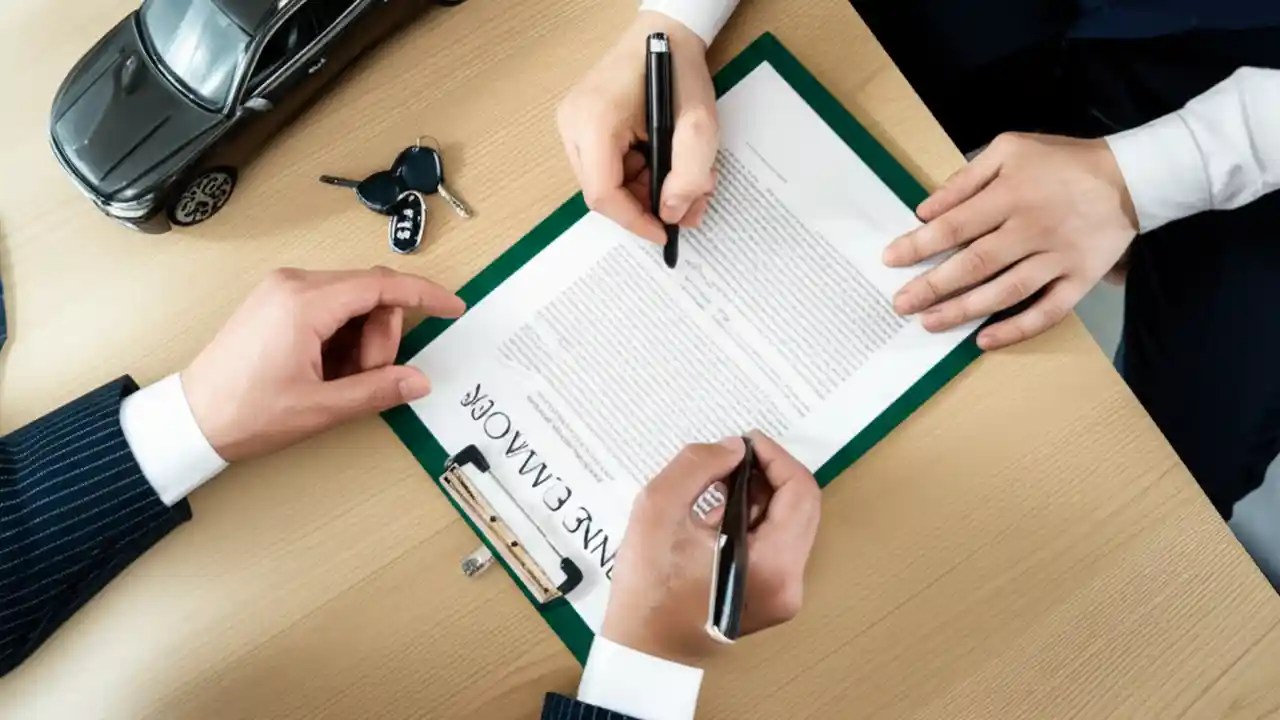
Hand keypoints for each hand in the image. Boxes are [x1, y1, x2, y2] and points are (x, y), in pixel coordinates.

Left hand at [182, 267, 465, 460]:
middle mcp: (295, 283)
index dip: (425, 294)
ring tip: (338, 379)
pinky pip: (332, 306)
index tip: (453, 307)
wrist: (192, 417)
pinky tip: (327, 368)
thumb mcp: (321, 408)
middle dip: (382, 337)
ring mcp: (284, 288)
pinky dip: (342, 336)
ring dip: (362, 340)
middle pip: (371, 294)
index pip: (382, 285)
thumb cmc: (246, 412)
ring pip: (354, 301)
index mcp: (305, 302)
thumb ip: (378, 390)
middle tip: (365, 378)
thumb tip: (419, 381)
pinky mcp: (278, 300)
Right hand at [556, 12, 718, 243]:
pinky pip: (608, 167)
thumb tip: (671, 213)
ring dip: (648, 190)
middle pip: (604, 192)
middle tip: (687, 205)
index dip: (635, 221)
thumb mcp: (699, 124)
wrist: (665, 33)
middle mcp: (573, 126)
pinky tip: (668, 164)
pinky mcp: (583, 127)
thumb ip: (690, 175)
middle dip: (647, 205)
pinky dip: (641, 174)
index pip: (603, 194)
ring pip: (608, 183)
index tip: (665, 233)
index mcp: (594, 123)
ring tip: (687, 181)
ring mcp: (574, 126)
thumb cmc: (678, 69)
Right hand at [602, 432, 820, 664]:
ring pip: (789, 522)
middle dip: (769, 472)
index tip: (743, 441)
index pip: (799, 492)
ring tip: (718, 481)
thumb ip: (698, 465)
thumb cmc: (648, 588)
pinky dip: (754, 517)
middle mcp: (789, 583)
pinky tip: (719, 510)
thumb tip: (733, 448)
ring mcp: (783, 593)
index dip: (775, 456)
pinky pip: (775, 542)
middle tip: (731, 456)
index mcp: (771, 565)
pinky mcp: (771, 595)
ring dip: (760, 493)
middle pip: (800, 506)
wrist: (644, 650)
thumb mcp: (658, 510)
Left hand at [882, 133, 1138, 349]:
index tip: (891, 259)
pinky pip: (1047, 311)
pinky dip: (1016, 329)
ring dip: (964, 310)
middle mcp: (1032, 229)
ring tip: (930, 323)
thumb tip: (926, 209)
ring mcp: (1058, 258)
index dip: (920, 245)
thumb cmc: (1062, 161)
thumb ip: (965, 179)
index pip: (955, 225)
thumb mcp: (1010, 149)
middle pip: (975, 263)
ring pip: (1005, 291)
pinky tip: (984, 341)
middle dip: (932, 286)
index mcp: (1011, 195)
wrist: (1132, 176)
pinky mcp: (1080, 279)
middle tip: (901, 303)